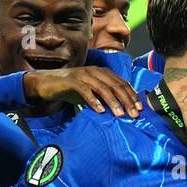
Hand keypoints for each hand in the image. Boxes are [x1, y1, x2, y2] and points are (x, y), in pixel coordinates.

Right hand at [24, 67, 141, 116]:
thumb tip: (123, 111)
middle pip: (116, 86)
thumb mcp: (92, 94)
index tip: (140, 109)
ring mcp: (83, 74)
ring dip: (113, 102)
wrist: (47, 84)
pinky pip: (85, 90)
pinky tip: (99, 111)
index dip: (132, 96)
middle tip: (133, 114)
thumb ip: (105, 98)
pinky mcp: (71, 81)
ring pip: (103, 88)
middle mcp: (95, 71)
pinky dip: (93, 100)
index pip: (122, 84)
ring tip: (120, 114)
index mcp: (103, 73)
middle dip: (127, 100)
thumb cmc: (72, 89)